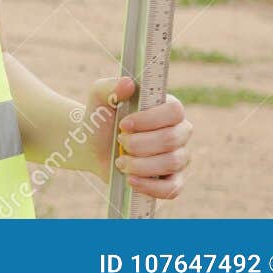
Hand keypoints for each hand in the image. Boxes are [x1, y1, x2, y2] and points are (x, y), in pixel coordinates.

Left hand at [82, 75, 192, 198]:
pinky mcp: (173, 181)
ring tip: (120, 161)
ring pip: (171, 163)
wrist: (92, 147)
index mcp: (167, 108)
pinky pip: (172, 189)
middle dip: (139, 143)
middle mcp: (179, 132)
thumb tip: (128, 83)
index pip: (175, 111)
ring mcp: (179, 158)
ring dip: (141, 164)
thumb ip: (110, 87)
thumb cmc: (101, 119)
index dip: (150, 119)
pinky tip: (131, 179)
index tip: (124, 124)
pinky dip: (150, 186)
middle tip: (119, 140)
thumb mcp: (99, 98)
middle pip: (172, 139)